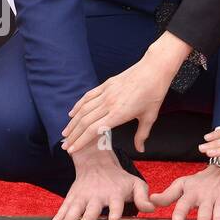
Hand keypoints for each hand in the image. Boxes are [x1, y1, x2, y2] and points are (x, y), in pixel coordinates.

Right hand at [51, 147, 154, 219]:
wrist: (97, 162)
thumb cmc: (119, 179)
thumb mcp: (136, 184)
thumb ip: (143, 197)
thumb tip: (151, 209)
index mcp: (114, 194)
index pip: (116, 204)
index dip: (115, 211)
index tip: (113, 219)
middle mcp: (97, 196)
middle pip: (91, 208)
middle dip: (87, 217)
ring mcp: (84, 196)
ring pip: (75, 207)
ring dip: (69, 217)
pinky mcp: (74, 196)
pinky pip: (65, 205)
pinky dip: (60, 214)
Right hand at [61, 33, 190, 154]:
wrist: (154, 69)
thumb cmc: (154, 93)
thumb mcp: (150, 117)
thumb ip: (142, 134)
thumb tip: (140, 149)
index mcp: (119, 113)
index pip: (94, 130)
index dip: (81, 141)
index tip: (72, 149)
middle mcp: (109, 103)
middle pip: (85, 122)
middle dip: (73, 135)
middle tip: (65, 146)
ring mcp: (106, 93)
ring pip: (83, 109)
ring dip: (72, 122)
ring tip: (65, 132)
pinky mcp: (106, 85)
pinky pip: (88, 96)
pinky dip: (78, 105)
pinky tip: (72, 113)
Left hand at [150, 165, 219, 219]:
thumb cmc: (202, 181)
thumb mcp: (183, 185)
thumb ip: (168, 195)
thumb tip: (151, 201)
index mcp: (192, 193)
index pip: (184, 202)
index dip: (180, 211)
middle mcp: (207, 196)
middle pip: (205, 208)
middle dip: (203, 217)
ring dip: (219, 219)